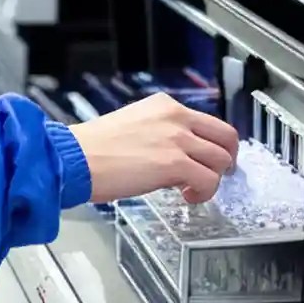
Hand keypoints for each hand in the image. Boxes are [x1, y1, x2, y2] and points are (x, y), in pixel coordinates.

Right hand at [68, 93, 238, 203]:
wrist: (76, 158)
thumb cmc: (94, 148)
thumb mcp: (133, 125)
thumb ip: (161, 134)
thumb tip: (176, 156)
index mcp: (165, 106)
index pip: (208, 121)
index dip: (213, 143)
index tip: (209, 156)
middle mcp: (175, 117)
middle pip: (226, 136)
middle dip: (227, 158)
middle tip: (220, 173)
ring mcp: (177, 139)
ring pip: (221, 159)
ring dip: (212, 179)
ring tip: (193, 189)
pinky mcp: (174, 163)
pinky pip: (208, 180)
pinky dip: (203, 193)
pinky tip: (187, 196)